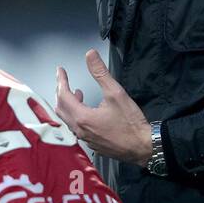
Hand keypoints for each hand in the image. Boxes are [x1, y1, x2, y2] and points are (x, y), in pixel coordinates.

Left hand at [55, 49, 153, 165]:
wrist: (142, 147)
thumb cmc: (131, 124)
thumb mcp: (116, 93)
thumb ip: (100, 73)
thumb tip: (90, 56)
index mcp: (82, 118)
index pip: (63, 95)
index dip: (61, 81)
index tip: (61, 71)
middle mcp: (80, 130)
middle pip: (61, 108)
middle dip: (61, 92)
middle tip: (64, 81)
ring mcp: (85, 139)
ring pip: (68, 119)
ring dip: (69, 105)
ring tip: (77, 94)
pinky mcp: (92, 143)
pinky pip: (77, 128)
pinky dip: (76, 115)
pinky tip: (87, 111)